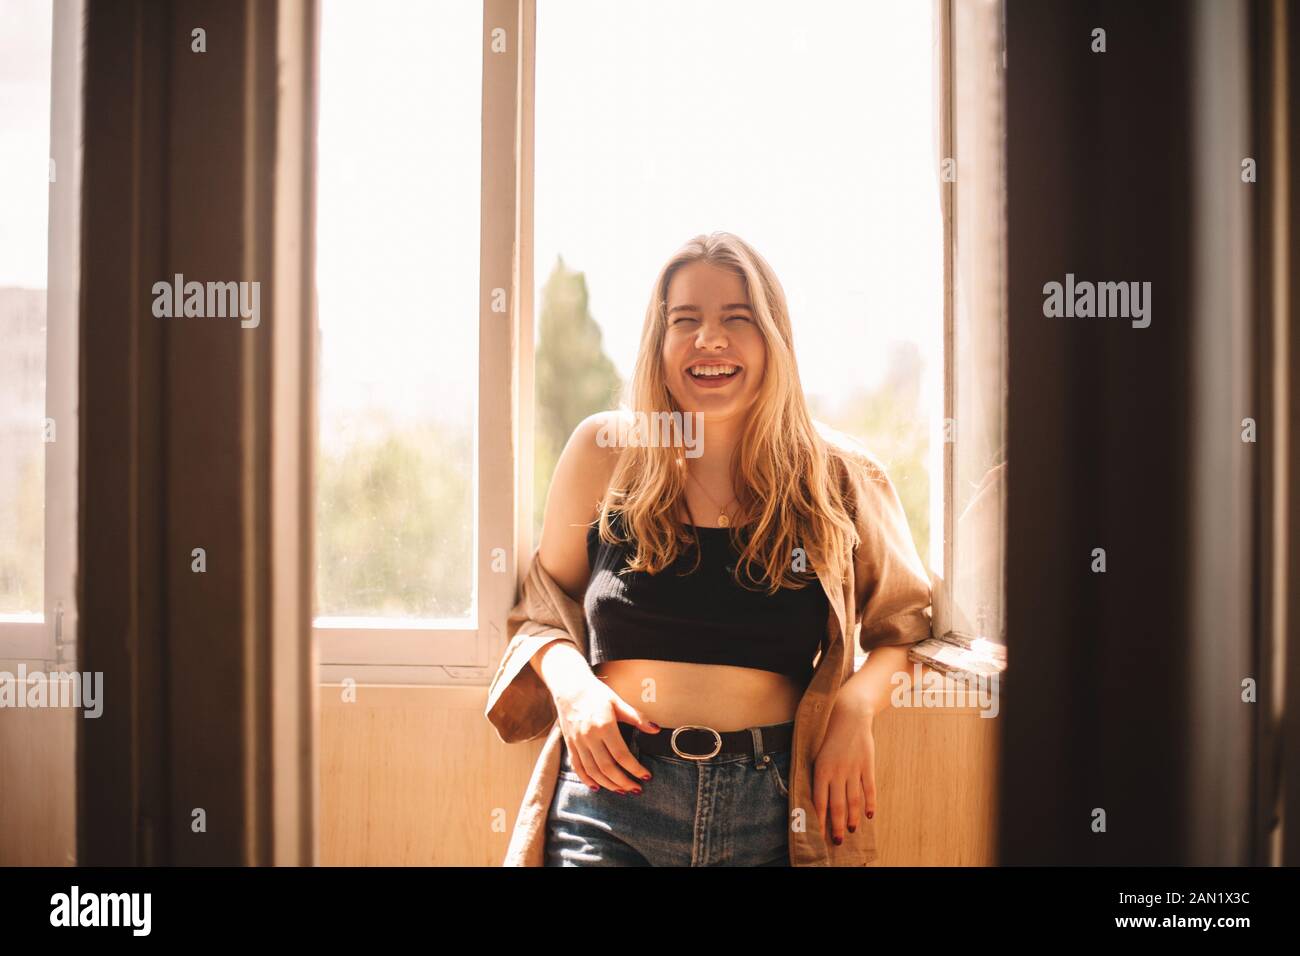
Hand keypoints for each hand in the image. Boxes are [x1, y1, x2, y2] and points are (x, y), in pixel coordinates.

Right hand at [553, 675, 660, 793]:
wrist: (569, 687)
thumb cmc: (595, 694)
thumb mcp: (618, 702)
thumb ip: (637, 718)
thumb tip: (655, 730)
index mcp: (604, 726)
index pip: (621, 755)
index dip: (635, 769)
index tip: (646, 776)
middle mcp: (589, 736)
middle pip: (607, 767)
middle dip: (623, 782)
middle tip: (636, 788)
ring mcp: (578, 742)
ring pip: (593, 771)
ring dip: (608, 784)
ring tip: (622, 790)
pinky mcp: (570, 745)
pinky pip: (578, 767)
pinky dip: (587, 780)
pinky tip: (597, 787)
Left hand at [809, 693, 876, 845]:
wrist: (849, 714)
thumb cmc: (829, 736)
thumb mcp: (818, 754)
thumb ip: (819, 776)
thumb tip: (817, 800)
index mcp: (821, 769)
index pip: (819, 800)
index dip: (820, 819)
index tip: (819, 834)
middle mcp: (837, 771)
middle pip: (837, 805)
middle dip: (836, 825)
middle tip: (837, 841)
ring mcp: (853, 768)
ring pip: (853, 800)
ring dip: (852, 818)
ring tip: (851, 830)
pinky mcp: (867, 765)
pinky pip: (869, 788)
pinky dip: (870, 803)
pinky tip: (869, 815)